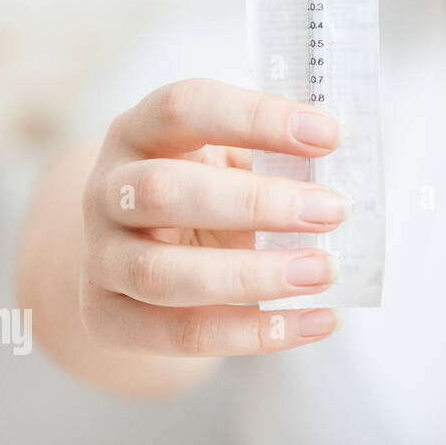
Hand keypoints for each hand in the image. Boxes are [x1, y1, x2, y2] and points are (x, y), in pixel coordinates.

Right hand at [79, 79, 349, 356]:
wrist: (135, 263)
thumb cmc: (204, 195)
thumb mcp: (229, 163)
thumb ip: (275, 158)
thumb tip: (344, 162)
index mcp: (140, 132)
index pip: (184, 108)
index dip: (256, 117)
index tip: (330, 133)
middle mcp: (107, 191)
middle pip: (163, 191)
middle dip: (256, 202)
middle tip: (332, 210)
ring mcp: (101, 259)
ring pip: (162, 273)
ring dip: (254, 275)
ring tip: (324, 272)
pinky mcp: (111, 321)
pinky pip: (183, 336)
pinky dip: (258, 334)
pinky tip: (318, 321)